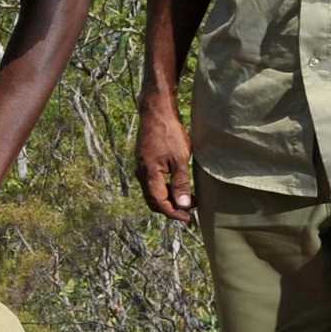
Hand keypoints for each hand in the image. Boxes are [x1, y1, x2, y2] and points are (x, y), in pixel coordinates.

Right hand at [135, 98, 196, 222]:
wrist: (156, 113)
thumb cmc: (169, 133)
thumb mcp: (180, 159)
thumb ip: (181, 183)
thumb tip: (183, 205)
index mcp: (149, 175)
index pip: (160, 203)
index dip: (174, 214)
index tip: (188, 219)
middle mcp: (141, 174)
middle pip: (154, 201)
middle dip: (170, 209)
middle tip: (189, 212)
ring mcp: (141, 168)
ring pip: (153, 192)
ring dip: (168, 199)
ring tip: (186, 199)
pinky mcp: (144, 162)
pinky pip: (153, 182)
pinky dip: (164, 189)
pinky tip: (177, 185)